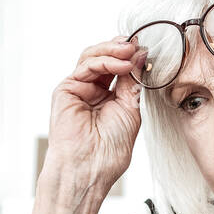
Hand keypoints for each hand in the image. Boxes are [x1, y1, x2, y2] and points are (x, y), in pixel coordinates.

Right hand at [45, 35, 146, 189]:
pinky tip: (121, 65)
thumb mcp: (130, 109)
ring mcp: (79, 89)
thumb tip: (140, 56)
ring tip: (131, 51)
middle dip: (123, 49)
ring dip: (114, 51)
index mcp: (110, 98)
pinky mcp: (67, 89)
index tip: (147, 50)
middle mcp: (93, 91)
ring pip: (94, 58)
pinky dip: (105, 62)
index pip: (120, 69)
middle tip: (138, 45)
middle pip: (105, 59)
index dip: (132, 58)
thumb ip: (132, 82)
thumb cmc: (109, 149)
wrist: (91, 167)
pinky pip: (86, 67)